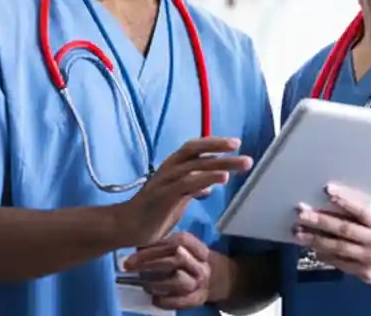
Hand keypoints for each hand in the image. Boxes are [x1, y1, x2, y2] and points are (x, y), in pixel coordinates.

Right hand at [113, 137, 250, 246]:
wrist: (128, 227)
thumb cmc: (153, 213)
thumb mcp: (178, 197)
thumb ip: (193, 188)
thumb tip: (210, 184)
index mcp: (172, 167)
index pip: (194, 149)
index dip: (214, 143)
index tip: (234, 143)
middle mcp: (169, 169)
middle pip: (196, 151)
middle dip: (219, 146)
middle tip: (240, 146)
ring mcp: (166, 181)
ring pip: (196, 165)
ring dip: (222, 163)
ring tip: (242, 163)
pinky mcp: (165, 195)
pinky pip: (188, 183)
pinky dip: (207, 178)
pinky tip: (222, 178)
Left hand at [122, 232, 213, 309]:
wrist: (215, 279)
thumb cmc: (189, 260)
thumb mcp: (183, 248)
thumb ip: (164, 245)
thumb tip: (137, 244)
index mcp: (197, 247)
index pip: (179, 241)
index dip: (156, 244)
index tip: (135, 249)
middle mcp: (201, 264)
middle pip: (177, 259)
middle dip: (150, 261)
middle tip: (129, 265)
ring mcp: (200, 283)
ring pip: (180, 281)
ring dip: (157, 282)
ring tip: (144, 283)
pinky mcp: (197, 299)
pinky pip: (181, 301)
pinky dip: (165, 301)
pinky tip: (154, 298)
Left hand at [291, 183, 370, 288]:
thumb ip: (359, 214)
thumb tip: (329, 201)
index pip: (362, 210)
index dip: (345, 200)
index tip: (327, 190)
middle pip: (345, 229)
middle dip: (320, 220)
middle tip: (301, 213)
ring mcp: (369, 258)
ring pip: (338, 247)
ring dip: (315, 239)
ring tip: (298, 232)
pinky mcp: (364, 273)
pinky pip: (339, 263)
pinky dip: (324, 255)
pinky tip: (311, 248)